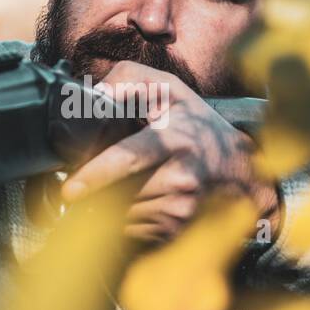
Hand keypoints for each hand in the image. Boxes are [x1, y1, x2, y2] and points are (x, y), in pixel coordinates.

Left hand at [60, 60, 278, 243]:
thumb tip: (95, 95)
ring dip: (112, 203)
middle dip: (97, 189)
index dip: (96, 175)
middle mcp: (180, 178)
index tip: (71, 189)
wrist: (239, 167)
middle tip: (89, 183)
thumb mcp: (170, 90)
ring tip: (132, 183)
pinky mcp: (177, 231)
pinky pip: (134, 228)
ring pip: (122, 213)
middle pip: (118, 192)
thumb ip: (129, 79)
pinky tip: (144, 199)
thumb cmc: (197, 125)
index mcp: (174, 139)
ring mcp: (181, 210)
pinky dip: (129, 216)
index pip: (129, 158)